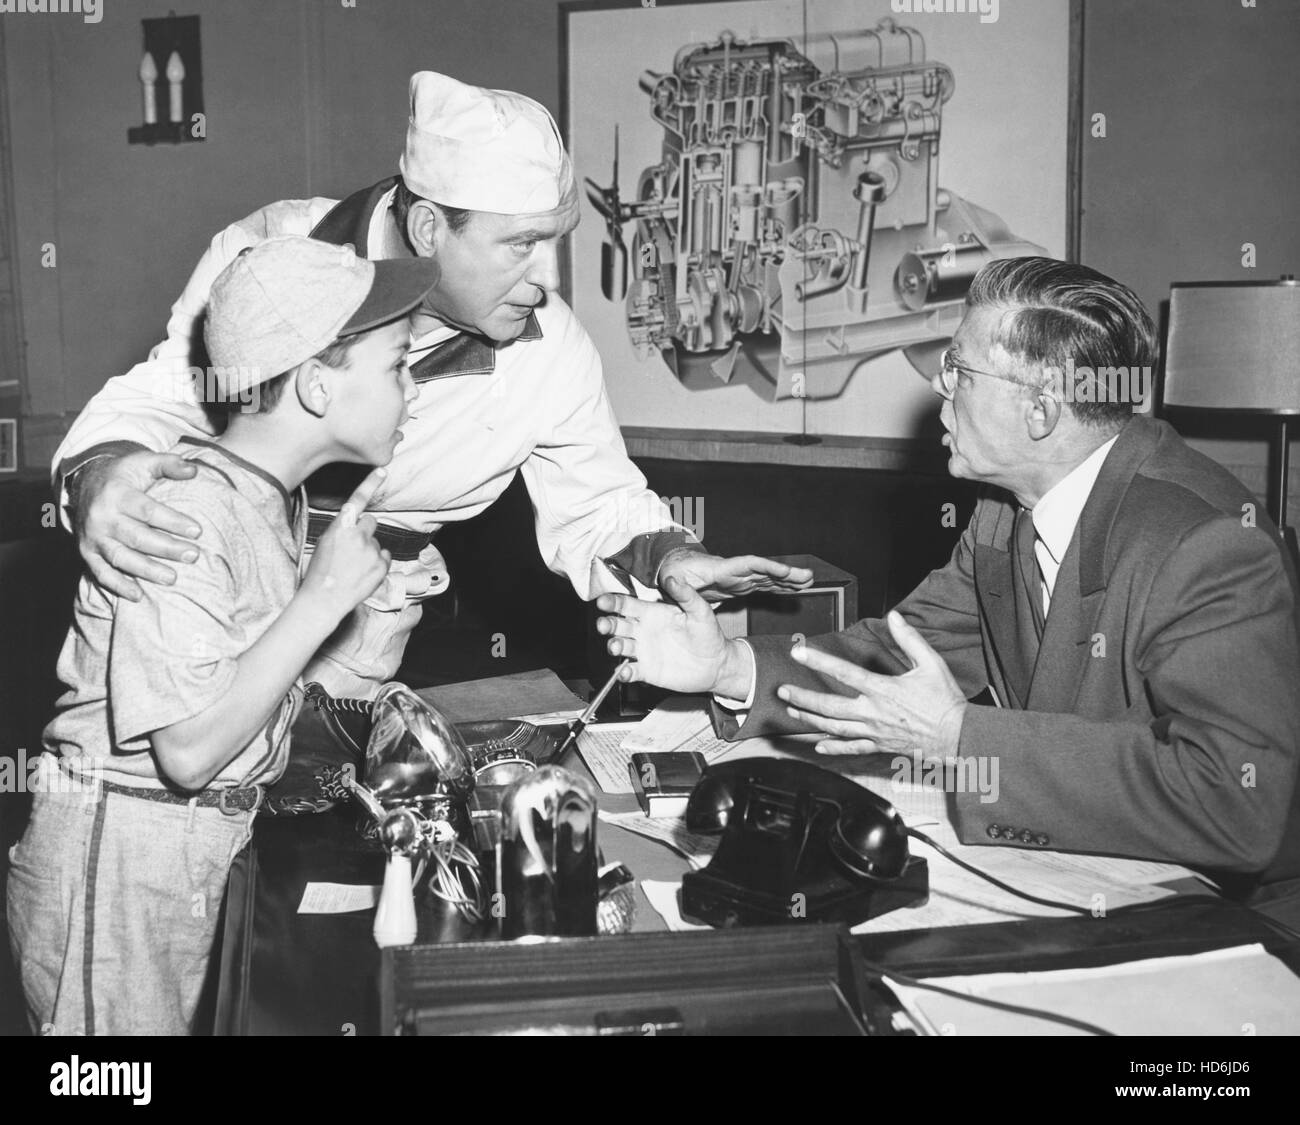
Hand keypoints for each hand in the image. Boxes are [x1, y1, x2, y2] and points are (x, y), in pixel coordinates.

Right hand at [72, 451, 201, 600]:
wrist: (85, 482)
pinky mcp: (87, 552)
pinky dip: (117, 585)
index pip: (148, 510)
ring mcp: (93, 537)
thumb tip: (193, 470)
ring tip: (172, 578)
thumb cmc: (124, 474)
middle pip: (137, 536)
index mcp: (117, 494)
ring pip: (120, 557)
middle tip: (194, 555)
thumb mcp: (144, 461)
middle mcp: (102, 517)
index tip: (198, 531)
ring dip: (146, 570)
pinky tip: (138, 596)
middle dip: (166, 548)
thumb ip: (169, 464)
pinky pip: (100, 572)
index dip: (173, 521)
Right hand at [298, 468, 391, 622]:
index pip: (357, 500)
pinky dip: (376, 563)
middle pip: (371, 522)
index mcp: (340, 528)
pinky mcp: (381, 565)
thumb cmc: (319, 571)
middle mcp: (357, 535)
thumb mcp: (324, 543)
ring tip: (354, 566)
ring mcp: (371, 551)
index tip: (382, 470)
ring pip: (376, 542)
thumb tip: (357, 523)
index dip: (370, 483)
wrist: (324, 599)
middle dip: (365, 531)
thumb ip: (342, 530)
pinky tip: (363, 573)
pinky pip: (384, 556)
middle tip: (353, 548)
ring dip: (369, 550)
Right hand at [596, 575, 749, 694]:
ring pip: (620, 647)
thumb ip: (685, 595)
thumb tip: (671, 578)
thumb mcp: (700, 611)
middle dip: (607, 624)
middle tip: (603, 625)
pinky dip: (624, 672)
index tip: (603, 602)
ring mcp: (643, 651)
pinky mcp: (646, 671)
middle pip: (617, 625)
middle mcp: (642, 631)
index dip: (612, 602)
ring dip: (614, 646)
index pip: (626, 605)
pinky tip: (625, 672)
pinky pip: (630, 671)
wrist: (716, 664)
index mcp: (651, 613)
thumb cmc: (707, 634)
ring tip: (616, 647)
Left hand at [657, 550, 814, 601]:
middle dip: (786, 573)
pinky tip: (794, 590)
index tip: (785, 571)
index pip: (748, 565)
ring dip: (788, 580)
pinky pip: (763, 585)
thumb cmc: (674, 574)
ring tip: (810, 581)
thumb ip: (674, 584)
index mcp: (720, 570)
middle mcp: (734, 572)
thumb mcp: (671, 579)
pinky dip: (779, 587)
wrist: (675, 570)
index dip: (767, 568)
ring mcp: (739, 578)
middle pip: (764, 570)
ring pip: (767, 577)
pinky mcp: (739, 585)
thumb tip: (669, 582)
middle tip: (809, 576)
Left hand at [777, 612, 966, 758]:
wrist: (958, 736)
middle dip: (803, 697)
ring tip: (792, 711)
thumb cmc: (945, 700)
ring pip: (834, 727)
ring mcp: (874, 731)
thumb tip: (895, 616)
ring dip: (810, 719)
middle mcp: (874, 712)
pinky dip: (833, 748)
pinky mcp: (879, 746)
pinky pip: (851, 749)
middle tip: (783, 690)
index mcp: (883, 689)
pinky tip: (818, 746)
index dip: (819, 661)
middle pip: (829, 706)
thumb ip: (910, 639)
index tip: (799, 652)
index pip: (844, 672)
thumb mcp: (931, 664)